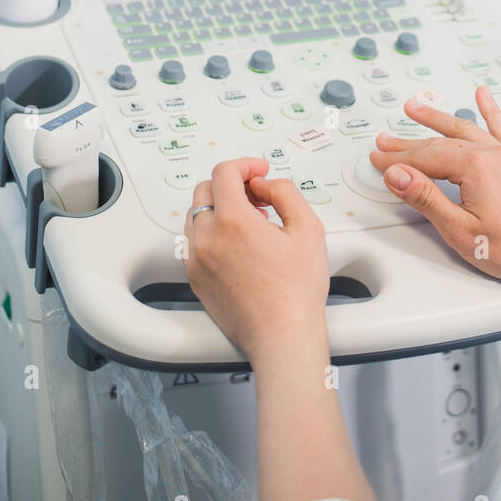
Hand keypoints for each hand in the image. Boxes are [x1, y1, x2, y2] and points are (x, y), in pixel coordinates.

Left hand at [182, 158, 330, 362]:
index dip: (244, 165)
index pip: (224, 173)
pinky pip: (193, 241)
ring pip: (196, 214)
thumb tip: (264, 184)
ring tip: (251, 223)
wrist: (282, 336)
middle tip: (258, 196)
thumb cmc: (297, 291)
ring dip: (220, 208)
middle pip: (206, 190)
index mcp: (233, 221)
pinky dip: (210, 232)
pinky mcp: (195, 278)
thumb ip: (284, 192)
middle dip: (232, 185)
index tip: (259, 171)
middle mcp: (207, 238)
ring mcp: (196, 259)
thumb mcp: (307, 228)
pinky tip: (237, 244)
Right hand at [370, 86, 500, 283]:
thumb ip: (425, 198)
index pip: (424, 158)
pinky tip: (482, 95)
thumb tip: (397, 174)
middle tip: (384, 142)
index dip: (397, 159)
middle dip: (407, 142)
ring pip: (463, 128)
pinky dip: (489, 109)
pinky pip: (499, 127)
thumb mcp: (459, 229)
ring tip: (415, 108)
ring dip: (436, 118)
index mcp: (474, 167)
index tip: (377, 159)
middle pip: (438, 143)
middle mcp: (490, 153)